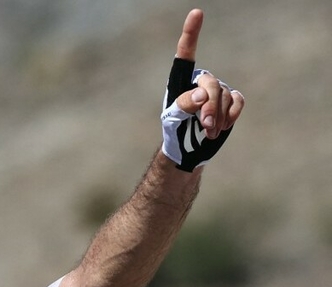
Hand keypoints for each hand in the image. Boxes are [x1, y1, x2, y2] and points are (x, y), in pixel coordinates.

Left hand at [160, 9, 245, 171]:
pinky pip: (237, 101)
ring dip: (218, 116)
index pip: (186, 54)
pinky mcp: (231, 101)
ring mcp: (217, 90)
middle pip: (210, 84)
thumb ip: (184, 104)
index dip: (191, 33)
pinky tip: (221, 126)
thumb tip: (203, 93)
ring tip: (208, 131)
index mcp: (181, 81)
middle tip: (205, 125)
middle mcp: (200, 81)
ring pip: (224, 95)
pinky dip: (231, 115)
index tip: (196, 13)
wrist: (188, 149)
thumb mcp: (173, 118)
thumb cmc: (175, 131)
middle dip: (209, 106)